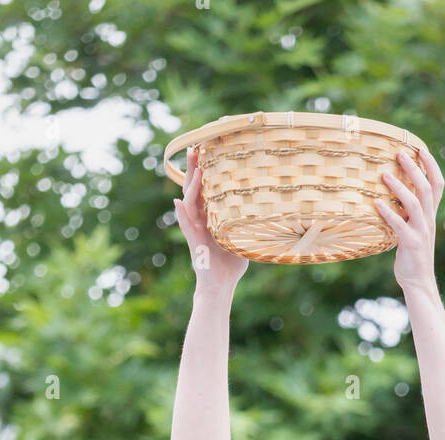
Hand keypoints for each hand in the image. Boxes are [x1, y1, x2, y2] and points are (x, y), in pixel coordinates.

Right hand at [173, 146, 248, 294]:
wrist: (221, 287)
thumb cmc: (231, 266)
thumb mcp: (242, 239)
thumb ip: (247, 226)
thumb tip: (267, 213)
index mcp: (210, 218)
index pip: (206, 190)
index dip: (206, 172)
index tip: (210, 152)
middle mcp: (200, 220)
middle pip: (194, 189)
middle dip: (194, 169)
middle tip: (196, 148)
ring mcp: (195, 230)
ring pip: (189, 202)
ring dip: (190, 184)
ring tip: (194, 167)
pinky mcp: (193, 243)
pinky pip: (185, 226)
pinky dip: (181, 214)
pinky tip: (178, 202)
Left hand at [375, 144, 444, 293]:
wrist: (419, 283)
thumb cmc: (412, 256)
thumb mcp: (415, 231)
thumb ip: (409, 214)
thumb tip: (391, 197)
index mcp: (430, 216)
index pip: (437, 185)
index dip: (431, 166)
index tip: (421, 148)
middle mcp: (428, 221)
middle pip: (426, 188)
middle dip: (414, 168)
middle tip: (400, 152)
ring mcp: (421, 232)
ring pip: (414, 203)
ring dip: (400, 186)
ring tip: (384, 174)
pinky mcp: (410, 244)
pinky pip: (399, 225)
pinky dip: (388, 213)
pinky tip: (377, 204)